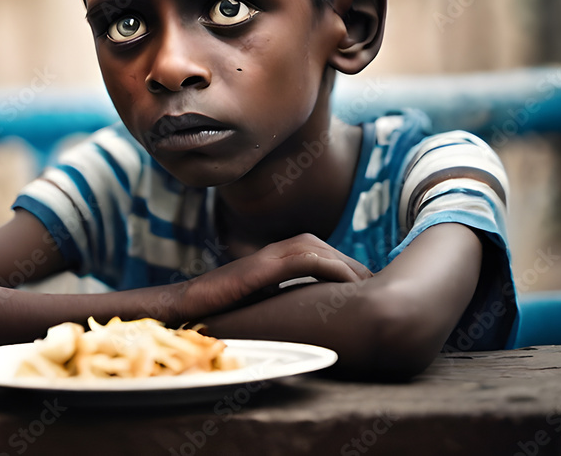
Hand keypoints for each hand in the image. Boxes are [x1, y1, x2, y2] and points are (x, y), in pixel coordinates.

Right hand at [181, 233, 371, 319]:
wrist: (184, 306)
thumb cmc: (215, 310)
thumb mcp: (254, 302)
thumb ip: (277, 299)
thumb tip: (302, 315)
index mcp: (270, 259)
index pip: (315, 253)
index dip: (341, 266)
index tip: (364, 287)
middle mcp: (270, 252)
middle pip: (321, 247)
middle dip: (350, 264)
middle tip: (376, 284)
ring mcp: (266, 257)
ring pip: (317, 249)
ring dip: (346, 264)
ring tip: (368, 284)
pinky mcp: (262, 267)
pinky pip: (305, 260)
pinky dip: (330, 268)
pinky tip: (348, 283)